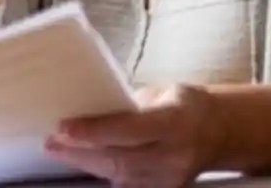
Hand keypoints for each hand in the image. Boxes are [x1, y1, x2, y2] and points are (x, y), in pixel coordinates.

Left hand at [44, 85, 224, 187]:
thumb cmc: (184, 104)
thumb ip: (127, 103)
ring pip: (120, 176)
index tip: (63, 127)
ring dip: (86, 163)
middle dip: (80, 152)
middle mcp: (175, 154)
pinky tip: (85, 161)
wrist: (219, 132)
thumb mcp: (159, 92)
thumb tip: (87, 105)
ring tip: (59, 150)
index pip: (129, 129)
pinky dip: (103, 172)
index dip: (94, 131)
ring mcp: (172, 178)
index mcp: (175, 121)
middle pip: (119, 159)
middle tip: (51, 142)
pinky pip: (128, 185)